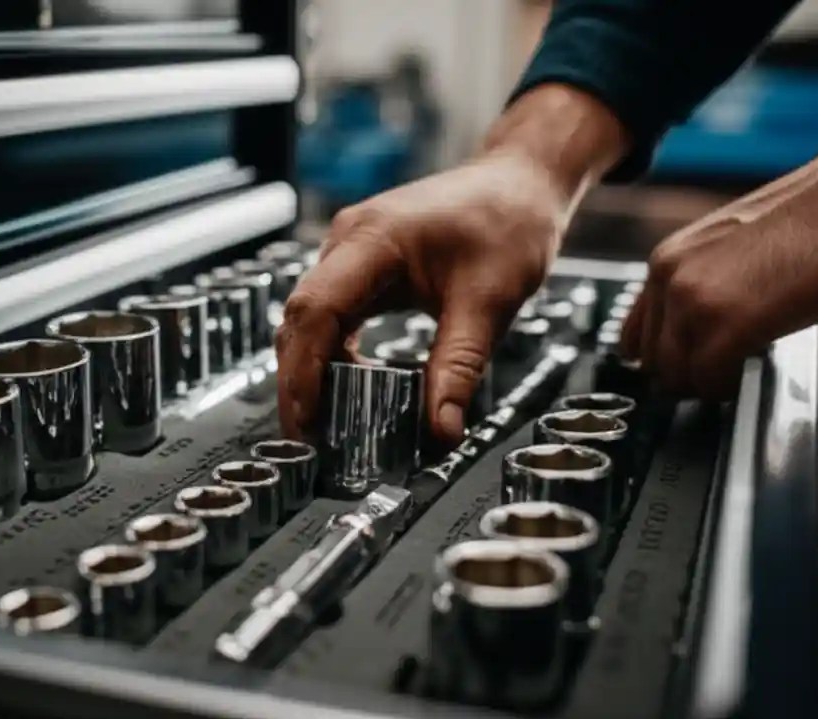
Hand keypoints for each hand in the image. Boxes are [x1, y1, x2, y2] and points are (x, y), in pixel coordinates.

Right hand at [276, 85, 627, 441]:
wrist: (520, 181)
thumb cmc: (509, 221)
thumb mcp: (491, 301)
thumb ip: (459, 367)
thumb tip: (440, 430)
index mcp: (374, 239)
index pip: (316, 311)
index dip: (303, 370)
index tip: (306, 419)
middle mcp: (349, 240)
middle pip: (300, 318)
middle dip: (298, 381)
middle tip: (307, 438)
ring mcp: (350, 249)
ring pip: (310, 318)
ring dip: (311, 369)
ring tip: (324, 423)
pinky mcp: (361, 262)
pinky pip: (331, 312)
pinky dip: (333, 353)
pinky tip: (351, 385)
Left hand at [620, 69, 817, 397]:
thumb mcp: (740, 248)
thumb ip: (711, 283)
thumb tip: (711, 322)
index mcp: (671, 257)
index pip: (638, 334)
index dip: (670, 356)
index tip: (692, 364)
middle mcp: (670, 275)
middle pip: (655, 363)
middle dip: (691, 373)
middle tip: (729, 369)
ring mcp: (694, 299)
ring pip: (676, 378)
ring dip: (710, 382)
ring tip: (748, 363)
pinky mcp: (729, 322)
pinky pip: (708, 383)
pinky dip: (731, 388)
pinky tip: (759, 365)